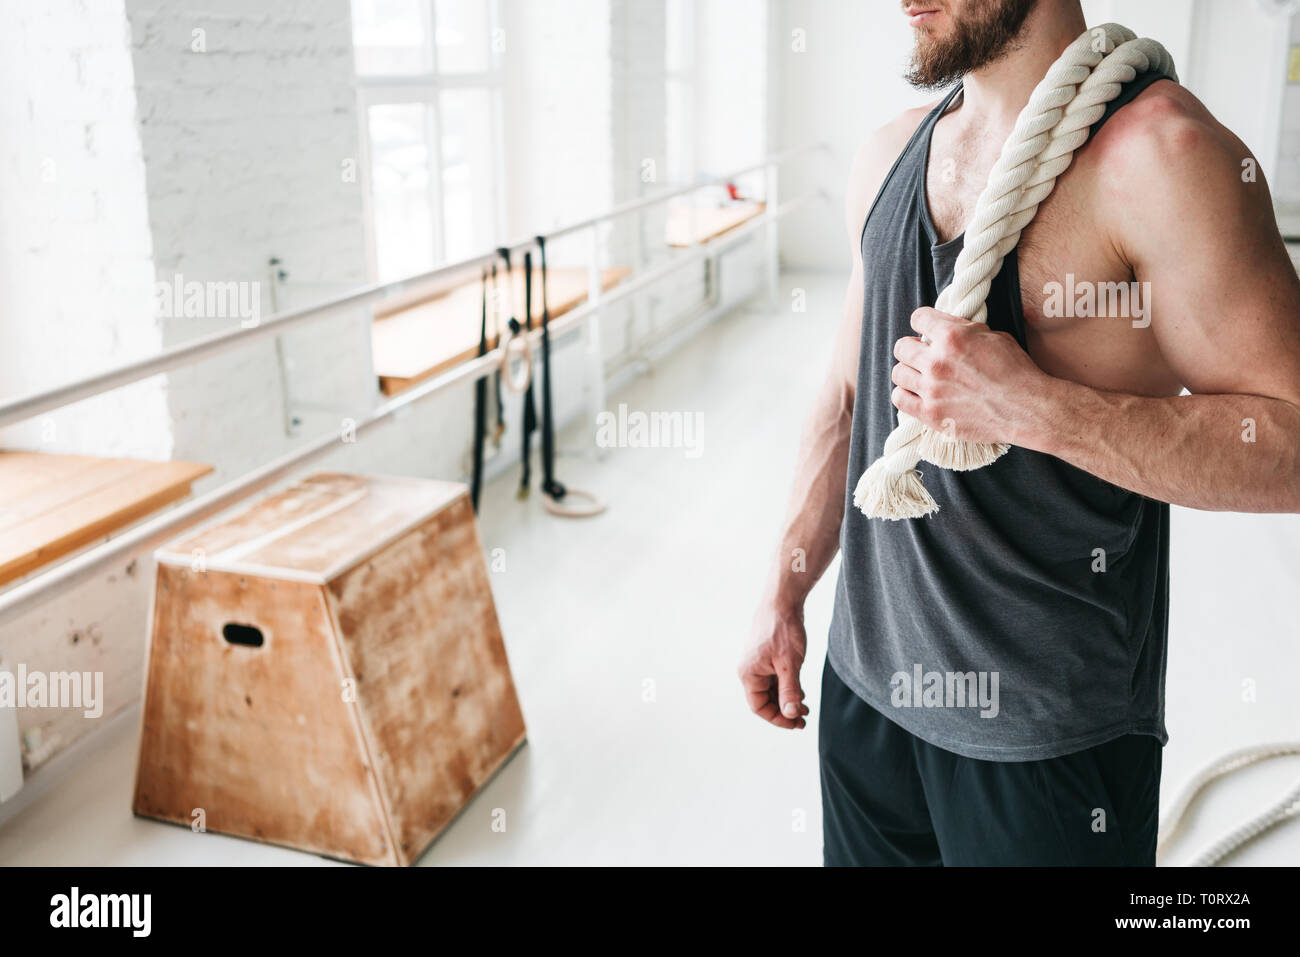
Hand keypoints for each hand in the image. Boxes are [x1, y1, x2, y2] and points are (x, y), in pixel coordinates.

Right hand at [738, 602, 809, 729]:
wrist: (782, 601)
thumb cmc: (783, 629)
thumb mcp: (790, 664)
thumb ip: (790, 691)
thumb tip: (791, 714)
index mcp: (749, 674)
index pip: (759, 707)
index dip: (777, 719)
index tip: (796, 723)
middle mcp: (749, 670)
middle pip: (764, 700)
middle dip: (784, 711)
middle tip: (803, 719)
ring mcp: (757, 663)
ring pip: (770, 690)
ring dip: (786, 700)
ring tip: (804, 706)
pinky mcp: (766, 656)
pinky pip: (773, 679)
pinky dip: (786, 687)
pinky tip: (800, 690)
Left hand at [890, 307, 1046, 444]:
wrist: (1026, 409)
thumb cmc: (1016, 371)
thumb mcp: (994, 337)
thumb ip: (964, 330)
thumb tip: (946, 327)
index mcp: (952, 336)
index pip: (918, 318)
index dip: (923, 322)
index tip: (927, 329)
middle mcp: (937, 361)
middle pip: (902, 347)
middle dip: (912, 347)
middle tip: (923, 354)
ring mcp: (931, 389)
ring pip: (898, 373)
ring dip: (909, 371)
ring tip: (921, 375)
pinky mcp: (930, 414)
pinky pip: (899, 399)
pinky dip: (905, 394)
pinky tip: (917, 393)